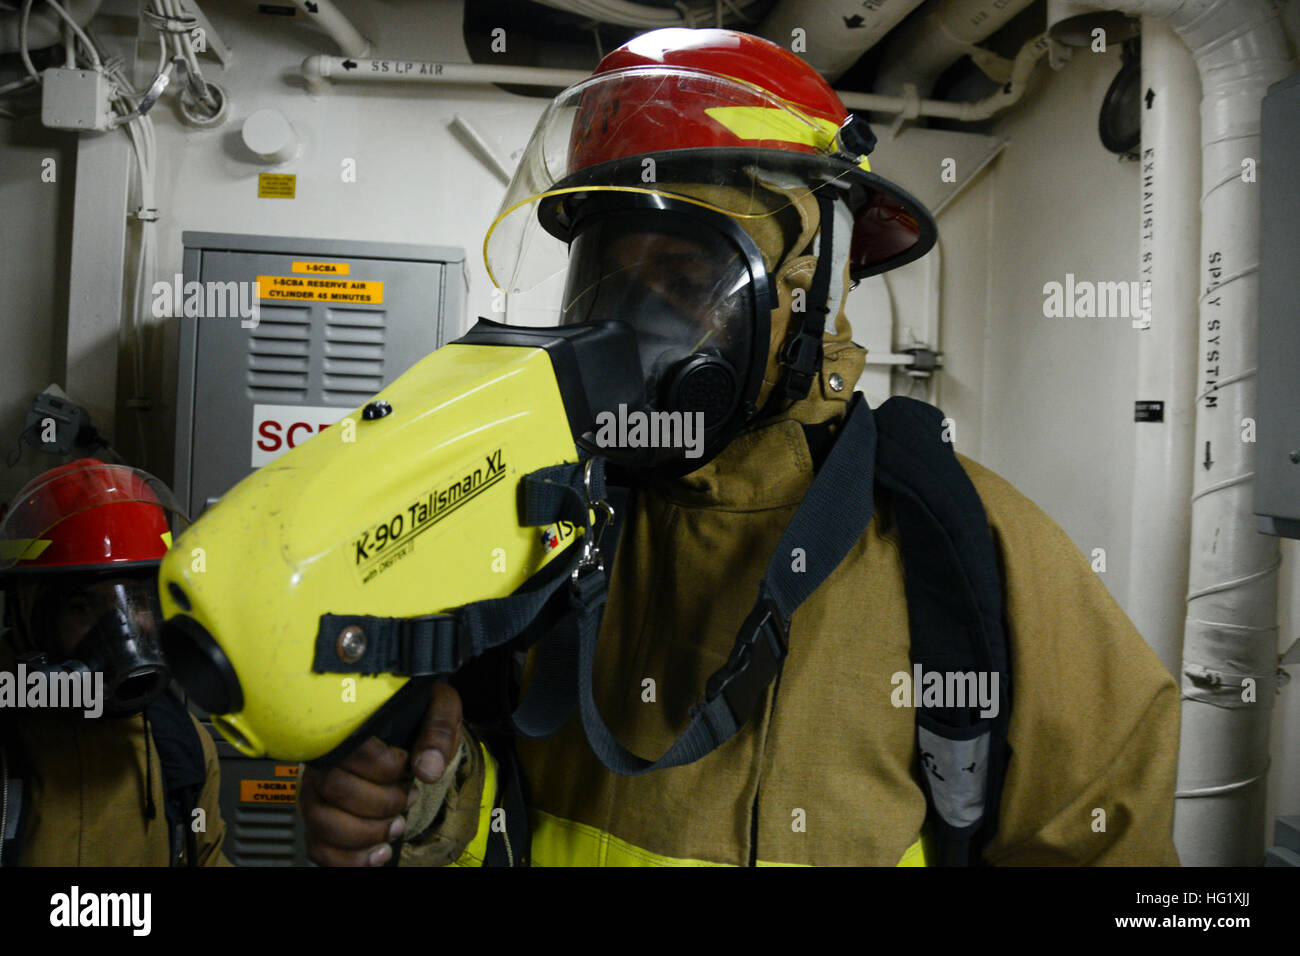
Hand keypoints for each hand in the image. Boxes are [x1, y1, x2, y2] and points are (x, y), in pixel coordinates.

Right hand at [301, 682, 462, 865]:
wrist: (407, 728)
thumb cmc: (417, 717)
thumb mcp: (438, 708)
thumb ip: (437, 730)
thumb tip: (427, 769)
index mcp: (349, 728)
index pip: (352, 750)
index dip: (385, 767)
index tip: (406, 767)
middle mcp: (324, 760)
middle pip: (336, 788)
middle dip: (381, 804)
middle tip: (408, 799)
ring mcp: (315, 792)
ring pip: (322, 822)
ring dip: (366, 834)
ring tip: (395, 828)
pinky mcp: (319, 819)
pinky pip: (318, 847)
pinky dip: (348, 859)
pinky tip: (377, 853)